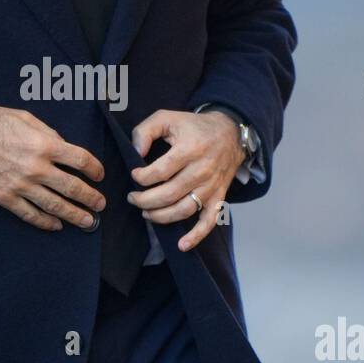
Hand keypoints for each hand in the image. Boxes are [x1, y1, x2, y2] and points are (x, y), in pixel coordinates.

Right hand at [0, 99, 105, 231]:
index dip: (95, 168)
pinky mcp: (5, 198)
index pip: (80, 160)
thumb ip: (48, 133)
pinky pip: (30, 215)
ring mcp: (20, 186)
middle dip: (91, 198)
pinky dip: (45, 223)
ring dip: (75, 215)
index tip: (99, 174)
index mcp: (44, 145)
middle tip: (101, 204)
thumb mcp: (24, 118)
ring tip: (88, 221)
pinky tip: (56, 226)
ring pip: (55, 206)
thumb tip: (64, 146)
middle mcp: (35, 168)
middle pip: (72, 188)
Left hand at [127, 107, 244, 251]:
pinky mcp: (219, 197)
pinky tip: (181, 245)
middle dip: (145, 201)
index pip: (161, 171)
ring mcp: (212, 186)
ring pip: (184, 210)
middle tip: (133, 198)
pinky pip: (209, 221)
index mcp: (190, 149)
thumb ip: (145, 131)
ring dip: (161, 217)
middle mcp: (203, 169)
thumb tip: (135, 153)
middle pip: (169, 194)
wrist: (230, 132)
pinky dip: (196, 236)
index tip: (134, 176)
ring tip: (146, 213)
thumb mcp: (167, 117)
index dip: (142, 178)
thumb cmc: (194, 127)